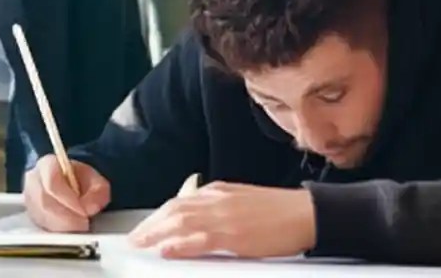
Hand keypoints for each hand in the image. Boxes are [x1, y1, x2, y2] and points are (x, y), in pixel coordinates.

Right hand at [24, 155, 110, 231]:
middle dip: (66, 218)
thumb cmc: (79, 180)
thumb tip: (89, 208)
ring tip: (78, 228)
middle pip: (44, 203)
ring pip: (41, 217)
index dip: (68, 200)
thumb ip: (98, 192)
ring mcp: (29, 199)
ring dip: (62, 227)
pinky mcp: (30, 215)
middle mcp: (33, 181)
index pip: (52, 183)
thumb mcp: (95, 180)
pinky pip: (41, 226)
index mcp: (47, 165)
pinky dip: (56, 232)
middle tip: (83, 225)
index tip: (84, 212)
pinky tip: (68, 232)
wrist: (67, 183)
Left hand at [129, 182, 315, 258]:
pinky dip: (181, 244)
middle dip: (150, 226)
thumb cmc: (277, 211)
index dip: (157, 217)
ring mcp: (224, 215)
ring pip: (181, 223)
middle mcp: (216, 200)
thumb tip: (194, 218)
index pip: (178, 203)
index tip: (144, 228)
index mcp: (216, 192)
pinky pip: (201, 238)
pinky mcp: (235, 233)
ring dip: (157, 234)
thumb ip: (215, 208)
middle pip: (173, 211)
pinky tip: (167, 249)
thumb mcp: (239, 202)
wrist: (306, 213)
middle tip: (134, 239)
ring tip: (140, 244)